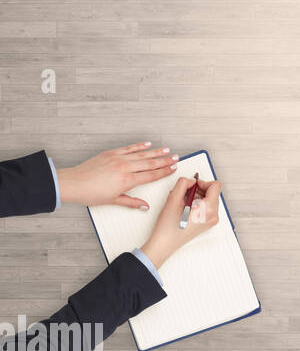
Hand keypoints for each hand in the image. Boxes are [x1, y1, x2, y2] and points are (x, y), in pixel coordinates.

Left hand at [56, 142, 178, 208]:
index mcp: (127, 180)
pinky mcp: (110, 153)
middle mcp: (125, 167)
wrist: (73, 183)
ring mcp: (118, 159)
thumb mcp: (112, 200)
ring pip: (142, 154)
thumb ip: (131, 202)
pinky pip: (128, 148)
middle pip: (150, 163)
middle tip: (175, 157)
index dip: (164, 172)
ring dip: (156, 152)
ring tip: (166, 150)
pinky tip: (147, 144)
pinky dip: (139, 146)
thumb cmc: (90, 193)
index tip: (173, 168)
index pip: (151, 175)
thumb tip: (144, 206)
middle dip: (165, 160)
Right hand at [139, 175, 221, 268]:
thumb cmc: (168, 227)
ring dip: (197, 196)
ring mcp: (211, 220)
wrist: (164, 244)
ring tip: (182, 203)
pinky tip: (185, 208)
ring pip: (209, 199)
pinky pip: (206, 207)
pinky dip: (197, 203)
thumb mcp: (173, 199)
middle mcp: (213, 216)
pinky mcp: (207, 223)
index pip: (216, 186)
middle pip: (213, 192)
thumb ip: (183, 184)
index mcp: (208, 209)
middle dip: (198, 190)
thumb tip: (190, 180)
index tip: (192, 185)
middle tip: (184, 193)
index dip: (203, 182)